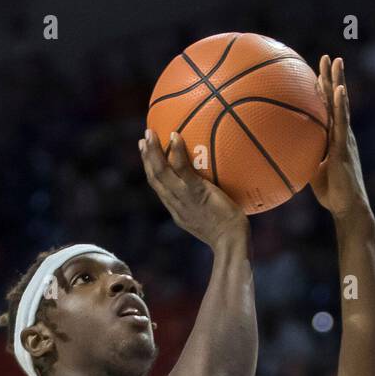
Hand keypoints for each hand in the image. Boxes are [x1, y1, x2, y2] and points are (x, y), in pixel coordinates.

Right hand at [139, 128, 246, 248]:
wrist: (230, 242)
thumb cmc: (229, 234)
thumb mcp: (213, 220)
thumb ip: (209, 206)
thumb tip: (219, 193)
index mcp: (177, 210)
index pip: (159, 189)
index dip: (151, 172)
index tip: (147, 156)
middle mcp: (175, 204)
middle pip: (154, 178)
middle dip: (146, 158)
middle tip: (143, 140)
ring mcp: (183, 198)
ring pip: (160, 172)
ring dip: (152, 151)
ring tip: (149, 133)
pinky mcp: (195, 192)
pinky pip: (182, 168)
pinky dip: (176, 151)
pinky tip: (174, 136)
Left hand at [310, 55, 369, 218]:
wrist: (347, 207)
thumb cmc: (331, 193)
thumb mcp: (312, 170)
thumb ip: (303, 156)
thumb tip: (284, 150)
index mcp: (335, 138)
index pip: (329, 109)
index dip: (325, 91)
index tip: (318, 72)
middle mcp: (342, 134)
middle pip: (337, 100)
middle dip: (332, 78)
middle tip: (328, 57)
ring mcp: (345, 138)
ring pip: (341, 105)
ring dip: (338, 82)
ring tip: (336, 62)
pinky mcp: (344, 147)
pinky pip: (342, 122)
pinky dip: (341, 105)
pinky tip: (340, 90)